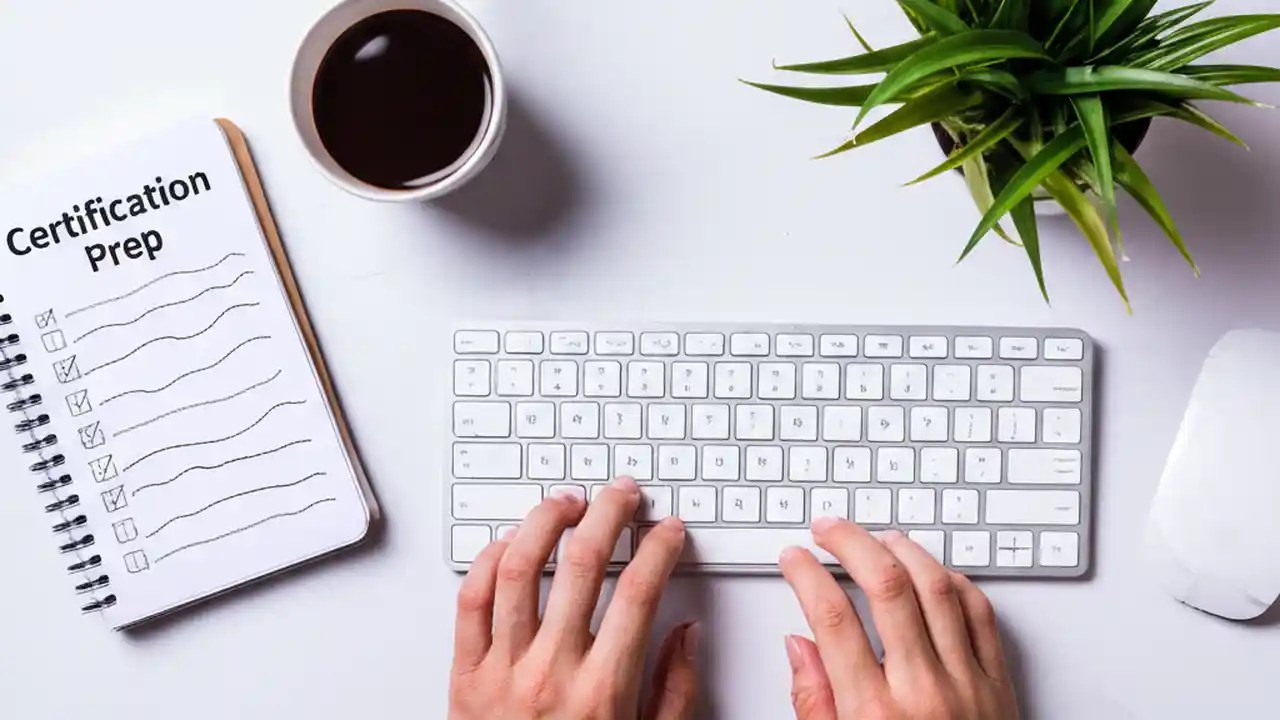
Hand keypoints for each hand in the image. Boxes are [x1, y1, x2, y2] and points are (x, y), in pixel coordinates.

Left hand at [449, 476, 697, 718]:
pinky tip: (511, 544)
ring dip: (547, 521)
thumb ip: (674, 689)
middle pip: (582, 563)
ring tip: (567, 503)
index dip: (659, 548)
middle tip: (623, 496)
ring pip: (518, 568)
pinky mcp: (464, 675)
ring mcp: (502, 670)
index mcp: (602, 691)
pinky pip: (470, 601)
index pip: (638, 591)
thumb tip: (687, 630)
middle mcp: (550, 672)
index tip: (669, 532)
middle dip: (610, 514)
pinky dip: (489, 561)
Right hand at [780, 519, 1018, 719]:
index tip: (794, 559)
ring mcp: (968, 685)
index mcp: (874, 714)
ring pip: (937, 587)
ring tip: (878, 536)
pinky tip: (933, 571)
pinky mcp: (1001, 687)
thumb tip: (799, 647)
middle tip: (828, 529)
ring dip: (903, 549)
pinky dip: (954, 582)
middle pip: (885, 585)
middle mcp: (923, 691)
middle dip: (850, 542)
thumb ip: (814, 704)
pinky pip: (981, 614)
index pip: (832, 617)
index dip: (805, 575)